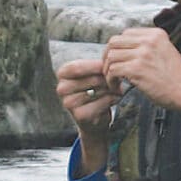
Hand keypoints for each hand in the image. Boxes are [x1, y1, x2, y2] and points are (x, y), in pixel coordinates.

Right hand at [55, 57, 119, 174]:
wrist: (93, 118)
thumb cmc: (94, 89)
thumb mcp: (93, 74)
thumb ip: (98, 67)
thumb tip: (112, 63)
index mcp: (62, 74)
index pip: (78, 67)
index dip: (96, 66)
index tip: (110, 67)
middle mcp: (61, 88)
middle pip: (91, 78)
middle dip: (108, 79)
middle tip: (118, 80)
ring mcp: (69, 103)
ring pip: (98, 90)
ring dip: (112, 89)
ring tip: (117, 89)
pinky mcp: (80, 115)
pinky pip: (102, 102)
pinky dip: (113, 100)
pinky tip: (115, 99)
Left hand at [101, 28, 180, 112]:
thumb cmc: (177, 78)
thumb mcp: (165, 52)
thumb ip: (148, 47)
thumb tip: (127, 49)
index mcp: (156, 34)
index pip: (126, 33)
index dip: (118, 47)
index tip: (117, 59)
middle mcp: (149, 41)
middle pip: (114, 42)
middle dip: (108, 56)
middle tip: (110, 69)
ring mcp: (142, 54)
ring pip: (111, 56)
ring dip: (108, 70)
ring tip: (114, 80)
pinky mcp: (137, 69)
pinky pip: (113, 70)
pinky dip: (111, 80)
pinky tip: (117, 87)